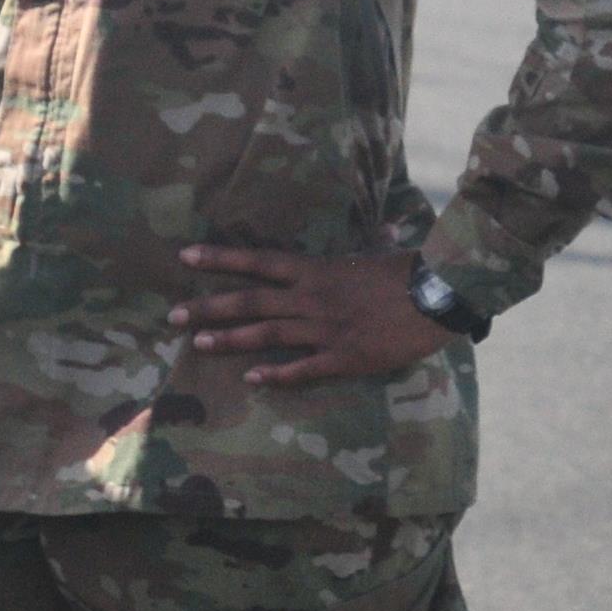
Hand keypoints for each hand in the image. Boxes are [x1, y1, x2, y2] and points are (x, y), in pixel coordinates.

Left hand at [173, 246, 454, 386]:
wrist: (438, 296)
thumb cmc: (409, 271)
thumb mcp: (379, 254)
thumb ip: (371, 246)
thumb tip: (387, 231)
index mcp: (316, 269)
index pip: (257, 261)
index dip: (220, 259)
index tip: (185, 257)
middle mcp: (312, 298)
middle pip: (250, 301)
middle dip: (209, 307)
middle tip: (172, 315)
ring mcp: (325, 329)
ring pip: (266, 334)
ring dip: (230, 340)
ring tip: (197, 343)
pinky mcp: (344, 357)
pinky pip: (303, 369)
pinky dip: (276, 374)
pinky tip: (252, 379)